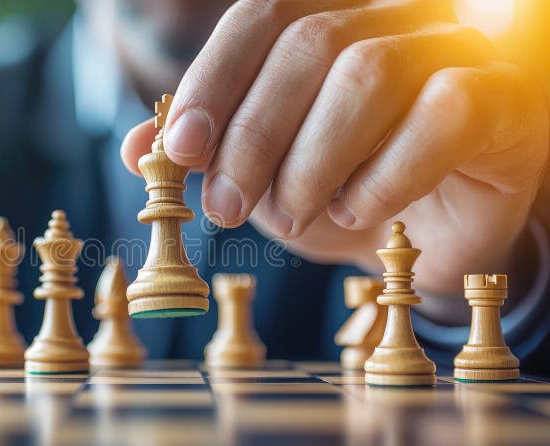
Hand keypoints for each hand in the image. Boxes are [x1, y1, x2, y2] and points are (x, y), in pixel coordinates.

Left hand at [121, 0, 549, 295]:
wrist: (428, 233)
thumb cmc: (338, 189)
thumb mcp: (259, 176)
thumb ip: (205, 152)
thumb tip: (134, 147)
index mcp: (331, 19)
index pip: (263, 15)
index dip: (213, 78)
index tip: (179, 149)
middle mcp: (393, 17)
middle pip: (309, 44)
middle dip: (253, 136)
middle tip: (223, 210)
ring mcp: (455, 48)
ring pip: (368, 74)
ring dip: (312, 161)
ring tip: (291, 219)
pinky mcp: (502, 98)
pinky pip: (441, 115)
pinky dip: (384, 175)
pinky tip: (357, 213)